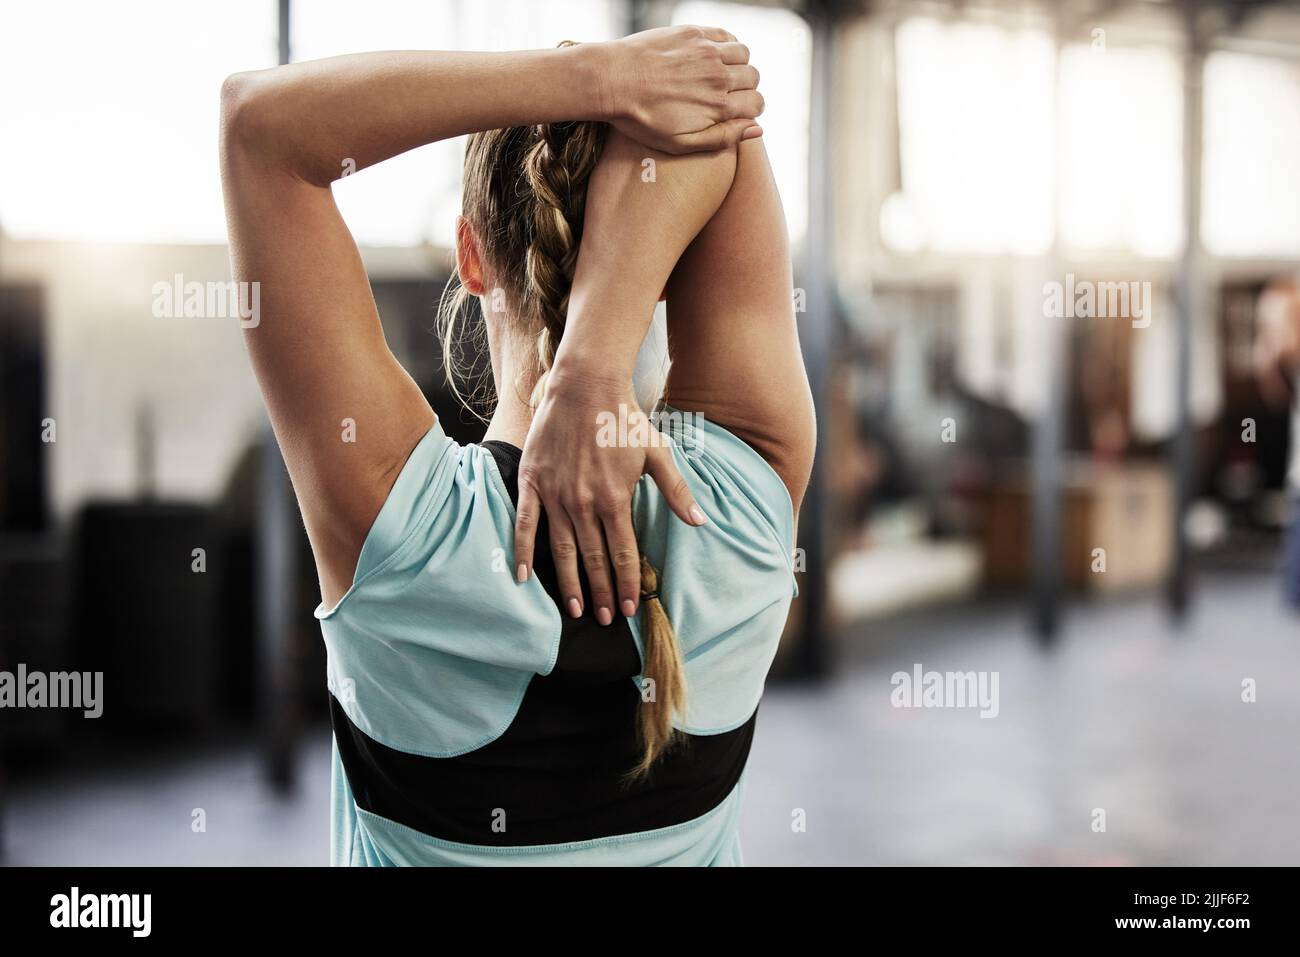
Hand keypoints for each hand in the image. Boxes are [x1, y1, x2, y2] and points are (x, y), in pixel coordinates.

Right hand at [513, 372, 706, 624]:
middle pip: (594, 559)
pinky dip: (523, 551)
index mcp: (616, 499)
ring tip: (574, 610)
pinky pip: (526, 524)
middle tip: (603, 620)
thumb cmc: (624, 419)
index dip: (626, 584)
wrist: (585, 386)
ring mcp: (556, 495)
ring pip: (561, 550)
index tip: (628, 609)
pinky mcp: (533, 482)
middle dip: (600, 592)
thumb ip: (676, 491)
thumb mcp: (658, 453)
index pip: (623, 554)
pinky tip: (523, 577)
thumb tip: (699, 522)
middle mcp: (584, 504)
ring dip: (569, 582)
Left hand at [597, 25, 763, 153]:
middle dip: (745, 89)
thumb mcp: (680, 143)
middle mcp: (718, 76)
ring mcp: (707, 51)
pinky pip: (726, 35)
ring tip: (720, 75)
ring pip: (744, 55)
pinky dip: (726, 46)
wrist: (611, 81)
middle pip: (753, 79)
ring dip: (738, 65)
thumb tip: (758, 130)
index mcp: (718, 106)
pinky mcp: (694, 33)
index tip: (736, 112)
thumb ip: (722, 138)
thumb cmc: (642, 118)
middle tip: (726, 95)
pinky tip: (712, 57)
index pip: (757, 104)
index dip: (750, 111)